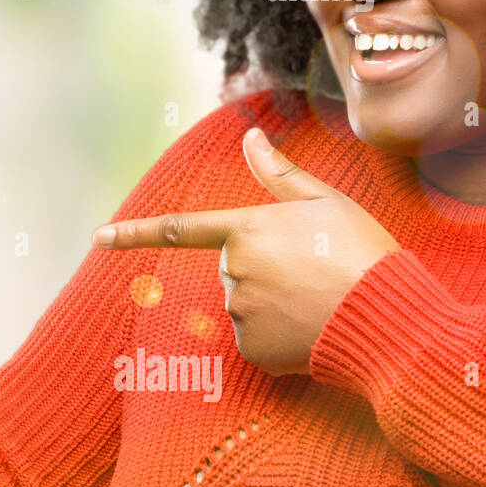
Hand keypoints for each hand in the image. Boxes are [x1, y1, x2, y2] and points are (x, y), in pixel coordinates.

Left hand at [91, 127, 400, 375]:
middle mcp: (233, 270)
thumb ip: (278, 173)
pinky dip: (282, 336)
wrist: (388, 317)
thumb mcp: (325, 202)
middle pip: (235, 268)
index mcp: (245, 229)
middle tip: (315, 270)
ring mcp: (239, 312)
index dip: (134, 234)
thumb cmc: (362, 252)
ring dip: (276, 303)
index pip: (177, 229)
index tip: (98, 238)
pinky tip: (313, 328)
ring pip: (248, 304)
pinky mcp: (253, 349)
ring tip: (321, 299)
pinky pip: (259, 339)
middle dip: (265, 268)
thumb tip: (251, 137)